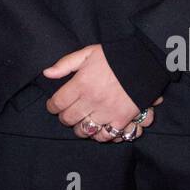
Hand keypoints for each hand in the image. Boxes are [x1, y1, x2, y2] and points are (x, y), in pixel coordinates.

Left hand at [41, 43, 163, 141]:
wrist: (143, 63)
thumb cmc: (113, 57)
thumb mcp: (87, 53)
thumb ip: (65, 64)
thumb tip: (47, 73)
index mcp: (81, 83)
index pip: (58, 103)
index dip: (52, 107)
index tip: (53, 106)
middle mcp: (91, 100)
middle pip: (68, 119)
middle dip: (65, 118)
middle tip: (67, 114)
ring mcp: (106, 112)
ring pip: (84, 130)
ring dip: (80, 128)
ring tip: (81, 123)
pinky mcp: (121, 120)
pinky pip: (105, 136)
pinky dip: (98, 135)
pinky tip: (97, 129)